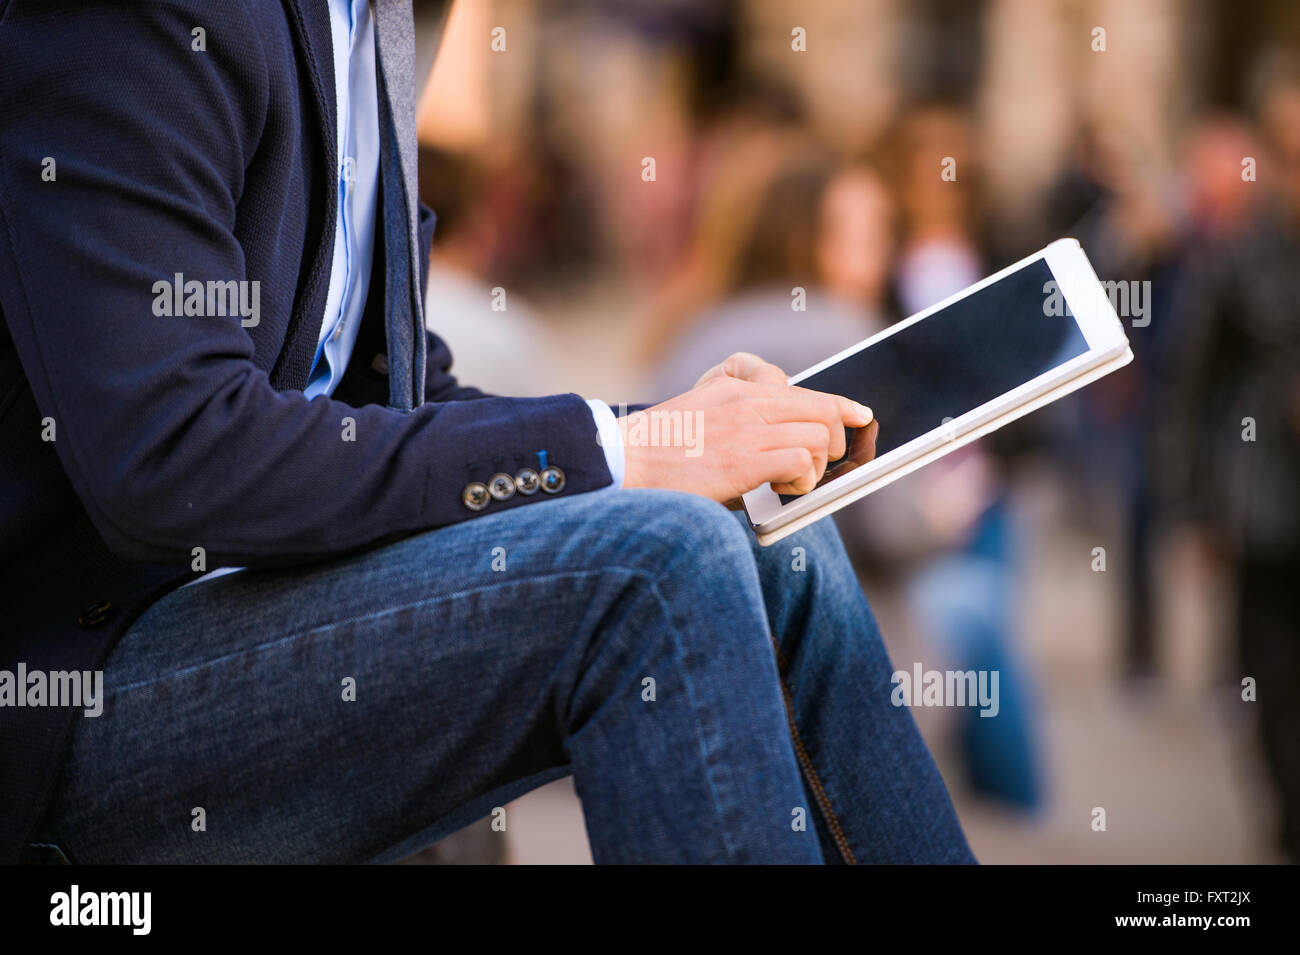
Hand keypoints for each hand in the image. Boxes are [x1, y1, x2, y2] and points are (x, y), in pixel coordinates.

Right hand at [621, 353, 873, 501]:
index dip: (842, 405)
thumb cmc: (660, 448)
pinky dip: (801, 481)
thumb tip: (781, 427)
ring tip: (789, 483)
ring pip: (819, 437)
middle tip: (816, 466)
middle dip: (832, 444)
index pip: (806, 389)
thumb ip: (740, 405)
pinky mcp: (745, 459)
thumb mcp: (701, 407)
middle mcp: (748, 400)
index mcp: (737, 387)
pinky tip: (779, 489)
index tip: (861, 415)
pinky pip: (802, 462)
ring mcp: (748, 427)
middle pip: (823, 413)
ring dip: (813, 467)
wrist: (623, 461)